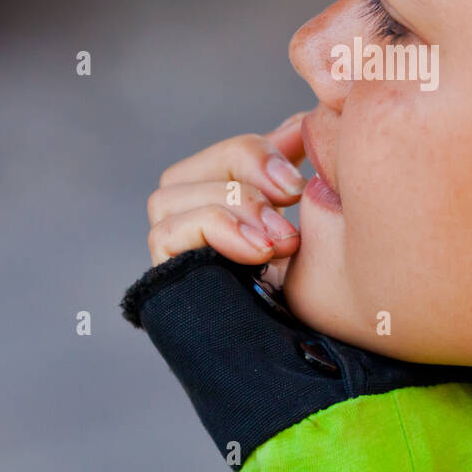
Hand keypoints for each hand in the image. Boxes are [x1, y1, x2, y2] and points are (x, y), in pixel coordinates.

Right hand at [146, 113, 307, 288]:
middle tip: (294, 196)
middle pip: (196, 165)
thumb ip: (299, 167)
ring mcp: (172, 243)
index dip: (263, 153)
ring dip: (233, 206)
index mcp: (229, 196)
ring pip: (172, 194)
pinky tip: (256, 250)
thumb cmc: (309, 285)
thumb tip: (305, 120)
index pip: (232, 152)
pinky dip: (212, 229)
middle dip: (247, 173)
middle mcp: (191, 214)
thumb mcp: (309, 216)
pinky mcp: (162, 272)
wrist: (303, 351)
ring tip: (280, 239)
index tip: (303, 175)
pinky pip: (166, 232)